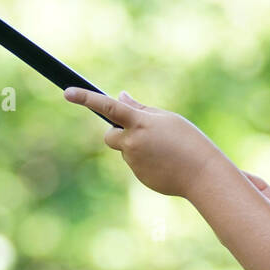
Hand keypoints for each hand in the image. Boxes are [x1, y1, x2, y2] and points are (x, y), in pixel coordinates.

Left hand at [62, 87, 226, 197]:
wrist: (203, 175)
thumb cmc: (189, 141)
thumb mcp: (166, 119)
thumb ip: (140, 109)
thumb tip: (120, 97)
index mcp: (140, 123)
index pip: (108, 107)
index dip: (86, 99)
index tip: (67, 93)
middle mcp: (132, 143)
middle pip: (110, 136)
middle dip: (118, 134)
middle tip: (141, 134)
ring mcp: (134, 162)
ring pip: (126, 151)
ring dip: (138, 148)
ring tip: (165, 152)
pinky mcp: (139, 177)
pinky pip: (137, 165)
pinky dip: (147, 163)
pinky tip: (166, 165)